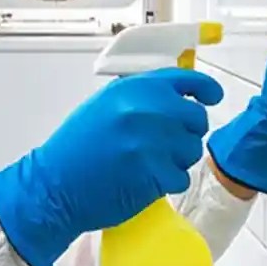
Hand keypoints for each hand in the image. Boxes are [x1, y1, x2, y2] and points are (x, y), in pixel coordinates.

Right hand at [0, 67, 222, 265]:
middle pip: (196, 117)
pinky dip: (168, 182)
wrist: (54, 185)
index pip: (187, 80)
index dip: (206, 89)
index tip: (212, 97)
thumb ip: (141, 97)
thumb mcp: (106, 105)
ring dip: (178, 159)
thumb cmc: (76, 148)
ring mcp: (152, 141)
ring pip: (192, 149)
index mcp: (134, 88)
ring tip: (149, 163)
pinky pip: (180, 177)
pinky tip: (145, 180)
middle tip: (167, 143)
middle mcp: (146, 109)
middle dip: (187, 131)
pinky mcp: (154, 173)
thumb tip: (177, 97)